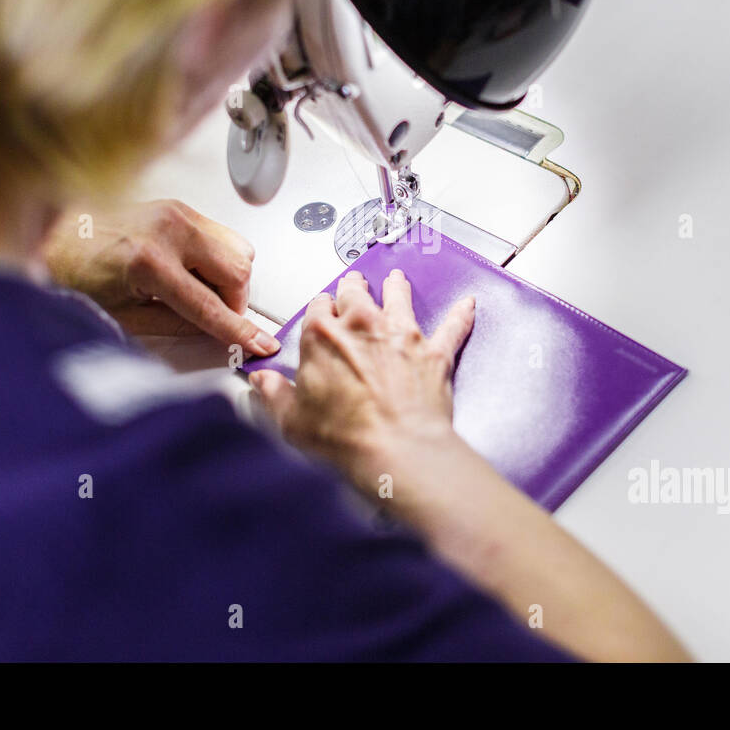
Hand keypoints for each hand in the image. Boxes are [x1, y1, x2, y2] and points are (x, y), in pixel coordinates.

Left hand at [43, 200, 278, 356]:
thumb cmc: (75, 275)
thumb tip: (215, 333)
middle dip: (236, 301)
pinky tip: (192, 272)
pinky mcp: (178, 207)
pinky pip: (222, 235)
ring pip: (238, 250)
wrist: (53, 236)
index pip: (210, 305)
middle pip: (238, 270)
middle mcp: (168, 229)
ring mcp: (176, 212)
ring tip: (200, 293)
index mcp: (149, 262)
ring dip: (230, 279)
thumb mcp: (124, 318)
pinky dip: (218, 259)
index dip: (238, 330)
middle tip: (218, 318)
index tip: (259, 343)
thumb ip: (176, 327)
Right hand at [249, 268, 474, 484]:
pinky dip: (460, 315)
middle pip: (356, 292)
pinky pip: (451, 327)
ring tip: (396, 280)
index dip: (319, 309)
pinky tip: (468, 304)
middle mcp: (363, 325)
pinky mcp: (433, 352)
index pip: (317, 308)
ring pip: (399, 297)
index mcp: (323, 336)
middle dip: (353, 287)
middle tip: (353, 284)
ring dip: (396, 287)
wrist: (396, 449)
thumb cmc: (346, 436)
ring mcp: (401, 335)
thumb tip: (261, 384)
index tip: (320, 312)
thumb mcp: (292, 421)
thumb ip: (275, 396)